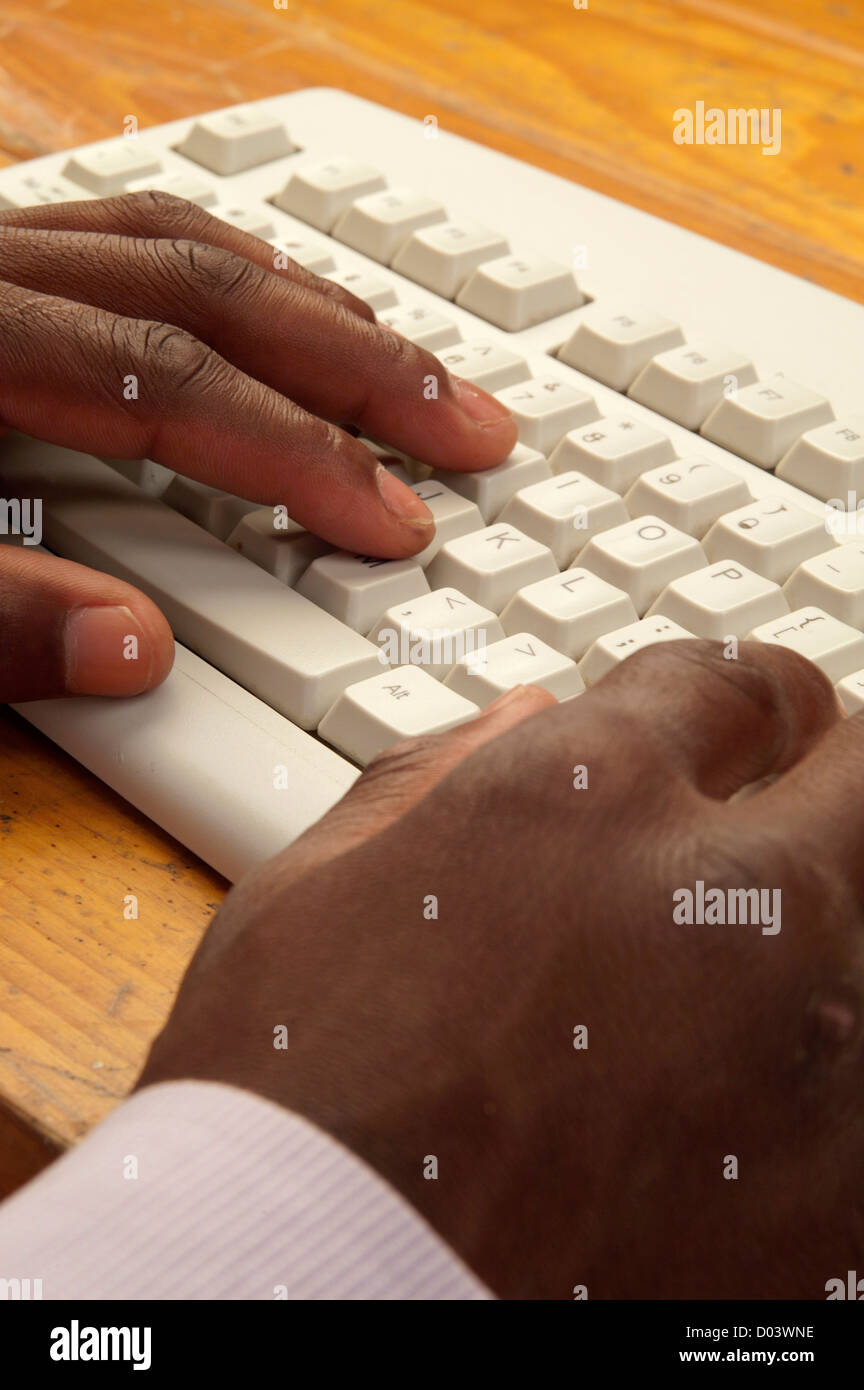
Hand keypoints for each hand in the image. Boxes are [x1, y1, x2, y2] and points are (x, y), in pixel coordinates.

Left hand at [0, 192, 515, 700]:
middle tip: (469, 425)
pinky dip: (247, 284)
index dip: (298, 451)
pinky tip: (292, 329)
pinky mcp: (5, 272)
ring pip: (188, 243)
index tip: (393, 521)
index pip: (172, 379)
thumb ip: (1, 617)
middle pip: (211, 284)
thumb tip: (132, 651)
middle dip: (359, 363)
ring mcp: (3, 257)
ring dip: (316, 311)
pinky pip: (148, 240)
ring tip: (410, 374)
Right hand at [139, 639, 863, 1299]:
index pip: (735, 681)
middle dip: (825, 776)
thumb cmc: (290, 1106)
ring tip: (741, 982)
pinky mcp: (833, 1198)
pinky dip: (822, 1076)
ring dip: (828, 929)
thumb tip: (526, 717)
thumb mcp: (314, 891)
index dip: (738, 697)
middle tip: (785, 810)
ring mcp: (802, 1050)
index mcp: (588, 796)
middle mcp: (726, 899)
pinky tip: (746, 1102)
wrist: (317, 1303)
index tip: (740, 727)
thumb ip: (435, 777)